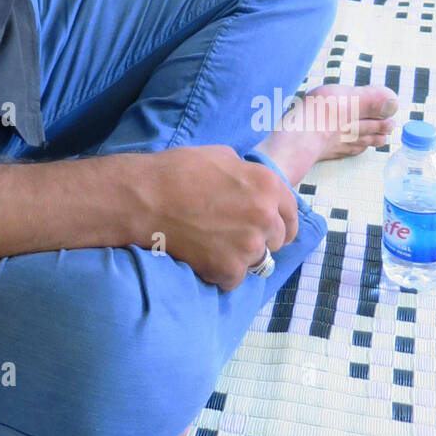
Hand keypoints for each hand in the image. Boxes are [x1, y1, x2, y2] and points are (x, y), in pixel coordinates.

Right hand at [145, 145, 297, 290]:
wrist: (145, 198)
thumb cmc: (178, 171)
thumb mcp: (222, 156)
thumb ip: (247, 175)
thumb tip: (254, 187)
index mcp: (268, 186)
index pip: (291, 215)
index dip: (280, 222)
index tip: (269, 228)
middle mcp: (265, 217)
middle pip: (277, 241)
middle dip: (258, 238)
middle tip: (230, 233)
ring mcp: (249, 246)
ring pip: (256, 261)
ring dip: (239, 256)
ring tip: (211, 243)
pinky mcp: (229, 269)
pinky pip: (233, 279)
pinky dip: (218, 272)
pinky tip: (200, 255)